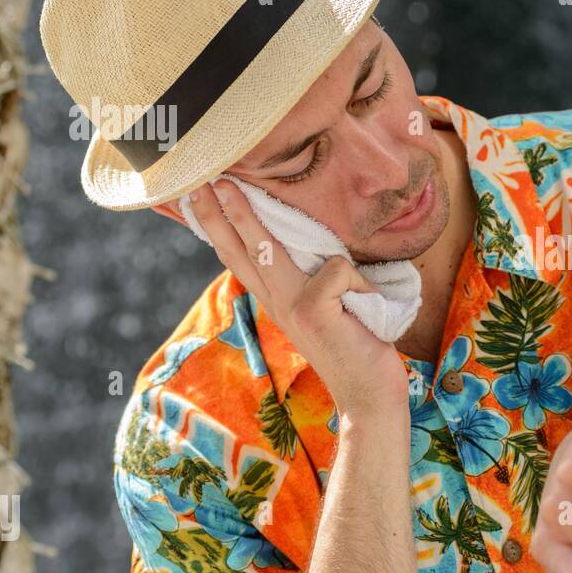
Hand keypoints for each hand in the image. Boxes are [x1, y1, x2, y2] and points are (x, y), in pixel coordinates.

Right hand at [183, 179, 407, 411]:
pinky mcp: (313, 310)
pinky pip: (339, 268)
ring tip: (229, 184)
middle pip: (240, 249)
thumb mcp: (330, 307)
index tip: (201, 196)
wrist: (371, 395)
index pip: (242, 257)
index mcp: (279, 299)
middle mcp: (278, 302)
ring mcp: (292, 307)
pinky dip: (362, 280)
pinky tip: (367, 302)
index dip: (220, 227)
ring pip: (266, 247)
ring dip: (246, 214)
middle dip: (217, 211)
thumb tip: (315, 241)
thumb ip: (316, 280)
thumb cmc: (359, 344)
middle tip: (201, 177)